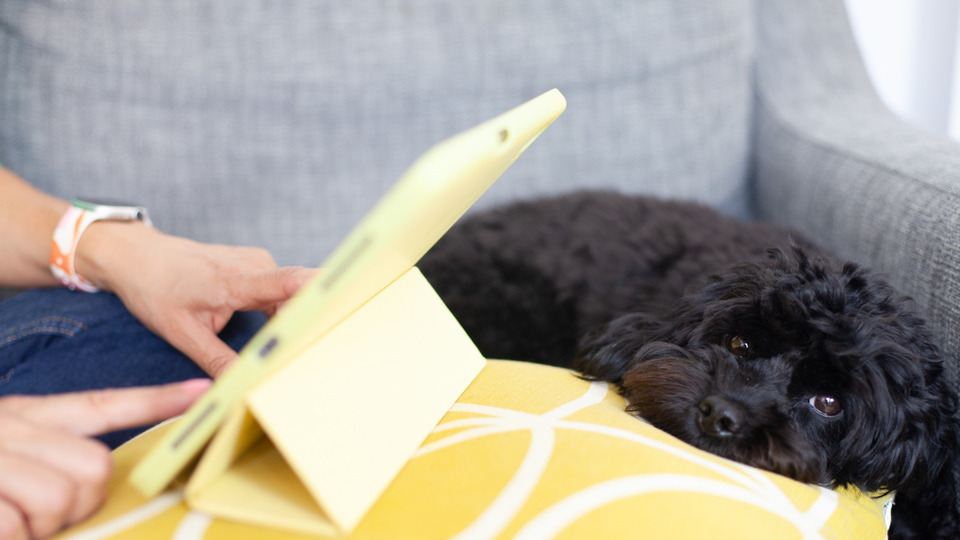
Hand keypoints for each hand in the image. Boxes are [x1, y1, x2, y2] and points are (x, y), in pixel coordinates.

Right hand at [0, 379, 210, 539]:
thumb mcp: (8, 446)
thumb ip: (54, 453)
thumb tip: (99, 476)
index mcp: (29, 414)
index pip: (103, 404)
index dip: (156, 401)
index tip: (201, 393)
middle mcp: (14, 427)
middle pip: (96, 465)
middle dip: (84, 499)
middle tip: (49, 513)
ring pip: (62, 497)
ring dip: (44, 524)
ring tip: (18, 520)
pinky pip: (17, 525)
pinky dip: (13, 535)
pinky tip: (3, 527)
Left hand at [77, 223, 314, 375]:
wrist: (137, 256)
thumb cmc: (155, 288)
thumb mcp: (181, 333)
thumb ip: (218, 360)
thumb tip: (243, 387)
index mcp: (233, 281)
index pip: (289, 282)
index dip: (322, 290)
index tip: (352, 299)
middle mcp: (254, 265)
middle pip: (299, 294)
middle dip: (317, 319)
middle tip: (331, 350)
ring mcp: (258, 263)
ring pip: (292, 296)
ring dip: (300, 319)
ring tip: (309, 347)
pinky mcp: (257, 268)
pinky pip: (282, 292)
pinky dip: (287, 312)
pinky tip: (288, 334)